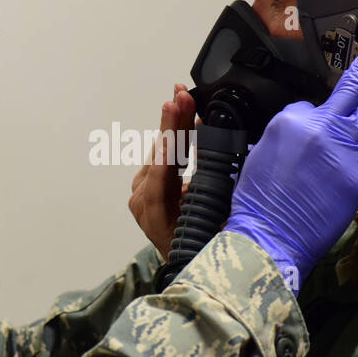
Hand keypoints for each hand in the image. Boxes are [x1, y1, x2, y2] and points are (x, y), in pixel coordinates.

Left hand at [129, 83, 195, 257]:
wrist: (189, 264)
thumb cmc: (205, 246)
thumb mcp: (212, 217)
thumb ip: (211, 186)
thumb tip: (216, 148)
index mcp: (155, 210)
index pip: (163, 166)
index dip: (170, 134)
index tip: (174, 106)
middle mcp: (142, 200)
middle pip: (160, 154)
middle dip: (173, 121)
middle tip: (181, 93)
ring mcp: (141, 194)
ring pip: (161, 154)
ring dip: (176, 128)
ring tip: (185, 100)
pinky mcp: (147, 188)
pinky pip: (162, 160)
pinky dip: (176, 142)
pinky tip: (187, 121)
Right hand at [225, 27, 357, 290]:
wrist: (270, 237)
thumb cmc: (259, 202)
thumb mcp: (263, 151)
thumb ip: (290, 130)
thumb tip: (311, 122)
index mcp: (290, 120)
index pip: (315, 99)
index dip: (327, 97)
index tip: (340, 85)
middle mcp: (319, 127)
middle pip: (355, 85)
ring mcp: (342, 148)